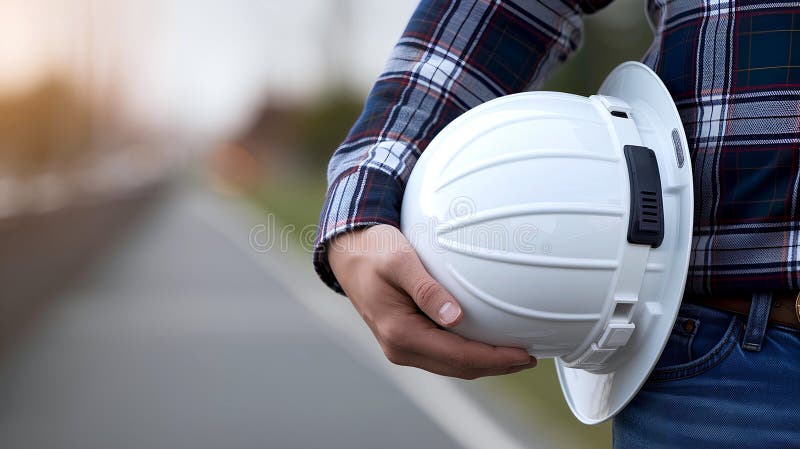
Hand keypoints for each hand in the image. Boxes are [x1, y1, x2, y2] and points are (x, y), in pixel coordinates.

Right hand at [328, 224, 535, 378]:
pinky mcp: (405, 340)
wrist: (348, 253)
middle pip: (458, 368)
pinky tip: (486, 345)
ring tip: (515, 355)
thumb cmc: (374, 251)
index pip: (458, 356)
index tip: (524, 354)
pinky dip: (468, 355)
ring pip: (451, 366)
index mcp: (400, 332)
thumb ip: (427, 289)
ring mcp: (401, 347)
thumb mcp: (400, 261)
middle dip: (496, 366)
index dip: (495, 358)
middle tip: (530, 358)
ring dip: (484, 363)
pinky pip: (443, 356)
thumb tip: (455, 319)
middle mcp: (399, 348)